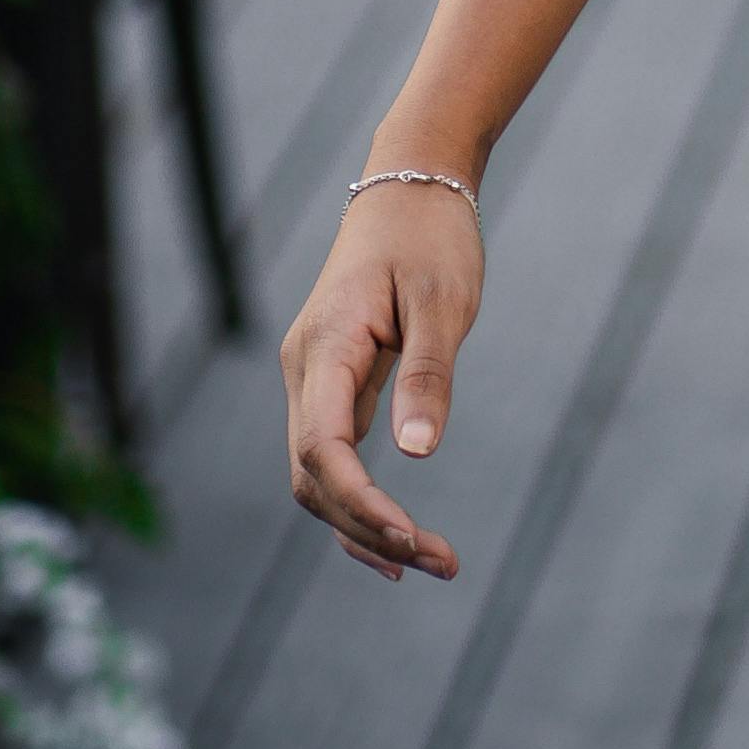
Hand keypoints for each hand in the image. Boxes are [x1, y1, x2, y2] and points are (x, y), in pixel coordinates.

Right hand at [281, 179, 484, 580]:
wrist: (411, 186)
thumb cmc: (431, 236)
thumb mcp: (443, 300)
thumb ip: (428, 374)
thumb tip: (416, 455)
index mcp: (325, 347)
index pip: (323, 449)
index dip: (361, 504)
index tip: (412, 539)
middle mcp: (305, 370)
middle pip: (313, 477)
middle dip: (369, 529)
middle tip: (442, 562)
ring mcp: (314, 380)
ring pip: (317, 476)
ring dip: (364, 526)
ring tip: (432, 563)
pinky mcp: (333, 385)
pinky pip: (333, 458)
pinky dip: (360, 503)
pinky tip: (397, 540)